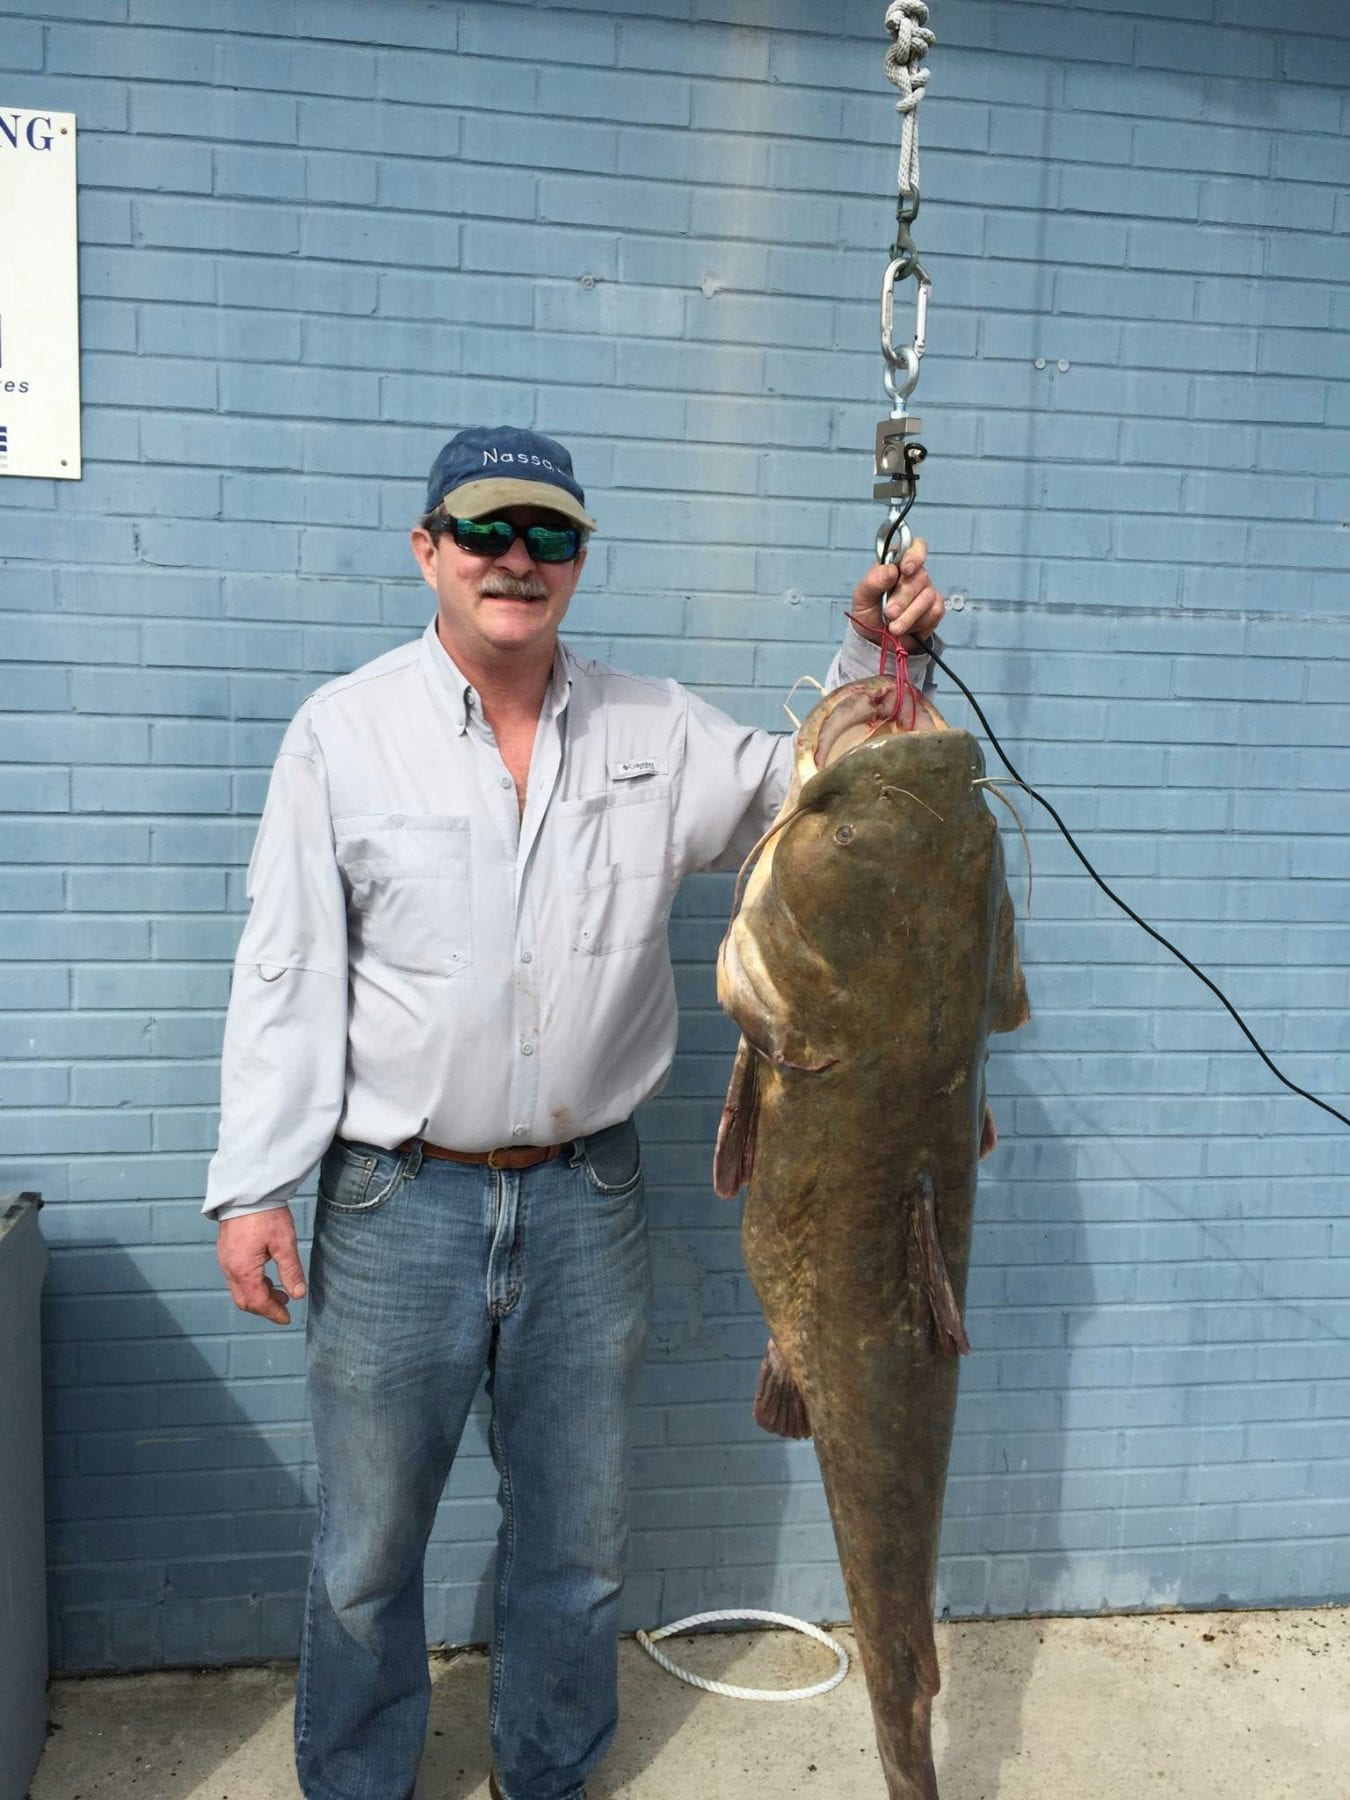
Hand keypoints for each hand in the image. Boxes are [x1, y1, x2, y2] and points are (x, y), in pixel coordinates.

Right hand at [217, 1207, 307, 1325]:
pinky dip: (252, 1283)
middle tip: (284, 1307)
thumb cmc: (266, 1215)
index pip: (257, 1302)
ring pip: (240, 1289)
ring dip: (259, 1295)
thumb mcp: (284, 1243)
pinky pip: (237, 1277)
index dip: (273, 1313)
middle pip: (245, 1300)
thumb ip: (290, 1271)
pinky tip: (266, 1276)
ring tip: (280, 1292)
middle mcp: (229, 1268)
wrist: (247, 1191)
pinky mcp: (226, 1251)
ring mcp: (225, 1260)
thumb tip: (298, 1295)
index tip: (287, 1319)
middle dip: (265, 1307)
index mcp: (243, 1270)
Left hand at [850, 537, 945, 649]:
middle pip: (920, 577)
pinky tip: (907, 628)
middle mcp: (914, 574)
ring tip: (893, 627)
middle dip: (903, 598)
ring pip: (927, 597)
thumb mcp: (861, 597)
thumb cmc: (869, 613)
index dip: (915, 555)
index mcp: (896, 564)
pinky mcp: (935, 609)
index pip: (916, 546)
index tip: (905, 569)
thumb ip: (873, 581)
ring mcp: (926, 591)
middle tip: (889, 613)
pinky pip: (934, 612)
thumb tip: (890, 570)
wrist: (875, 641)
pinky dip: (918, 624)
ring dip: (908, 615)